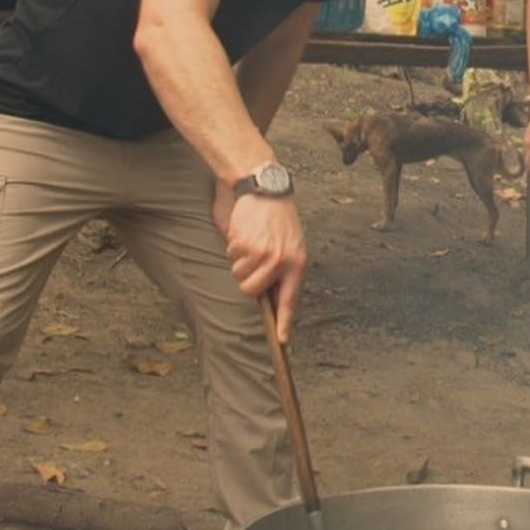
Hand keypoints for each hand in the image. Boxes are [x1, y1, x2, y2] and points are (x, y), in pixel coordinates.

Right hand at [220, 194, 306, 342]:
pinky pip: (231, 256)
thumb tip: (273, 298)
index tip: (282, 340)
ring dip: (239, 261)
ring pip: (238, 275)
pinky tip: (246, 232)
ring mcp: (263, 253)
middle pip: (250, 291)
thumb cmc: (280, 219)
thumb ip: (285, 270)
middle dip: (245, 281)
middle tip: (251, 262)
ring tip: (252, 241)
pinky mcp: (245, 243)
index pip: (290, 299)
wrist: (267, 189)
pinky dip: (234, 246)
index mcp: (297, 263)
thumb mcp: (292, 244)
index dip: (285, 321)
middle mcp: (282, 261)